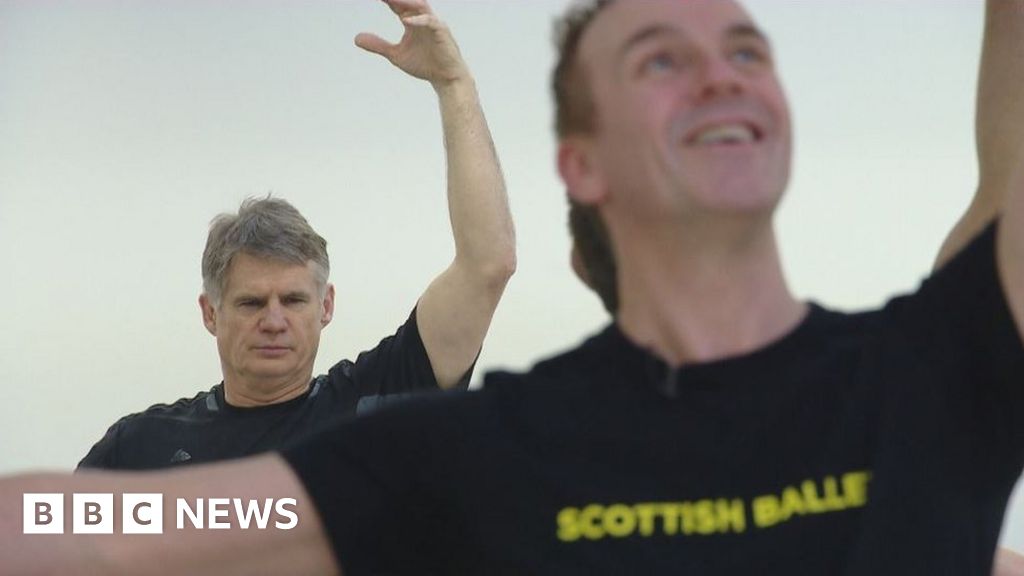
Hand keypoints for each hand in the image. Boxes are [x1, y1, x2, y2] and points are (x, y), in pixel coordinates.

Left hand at [355, 0, 469, 88]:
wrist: (445, 79)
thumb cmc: (424, 64)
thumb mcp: (396, 55)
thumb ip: (378, 45)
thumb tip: (356, 38)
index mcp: (411, 21)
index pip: (396, 4)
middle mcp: (422, 19)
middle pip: (408, 0)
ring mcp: (433, 24)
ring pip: (420, 6)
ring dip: (406, 1)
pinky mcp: (442, 33)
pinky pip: (431, 22)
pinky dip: (419, 20)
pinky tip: (406, 20)